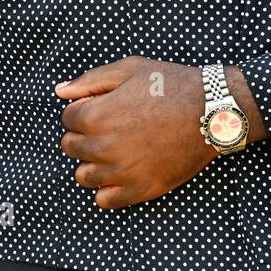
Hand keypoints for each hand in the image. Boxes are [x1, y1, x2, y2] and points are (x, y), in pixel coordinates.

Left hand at [54, 55, 215, 209]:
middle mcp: (102, 147)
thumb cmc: (170, 85)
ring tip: (116, 149)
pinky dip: (107, 189)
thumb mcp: (129, 70)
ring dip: (93, 162)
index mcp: (95, 116)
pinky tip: (122, 171)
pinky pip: (104, 200)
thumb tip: (59, 91)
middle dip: (84, 135)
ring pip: (83, 175)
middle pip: (70, 147)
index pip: (68, 118)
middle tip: (111, 126)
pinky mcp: (139, 190)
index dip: (85, 109)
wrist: (211, 111)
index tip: (105, 106)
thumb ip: (89, 80)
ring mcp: (120, 172)